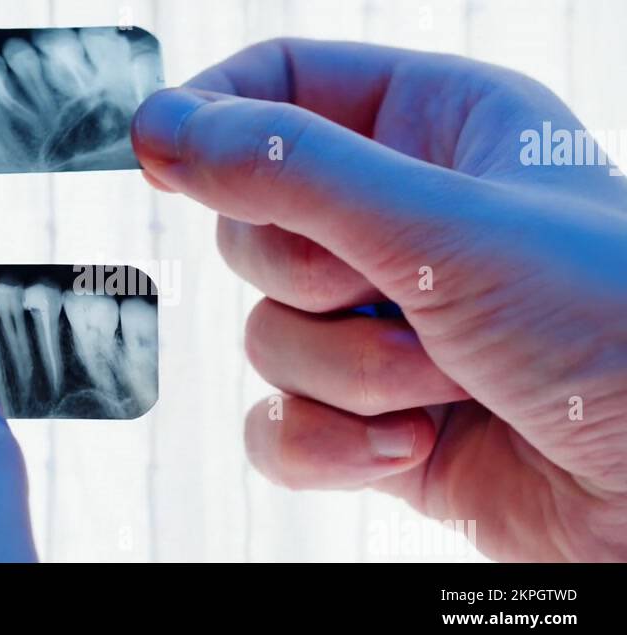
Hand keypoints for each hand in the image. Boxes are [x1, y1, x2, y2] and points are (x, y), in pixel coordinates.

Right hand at [132, 39, 626, 561]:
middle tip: (399, 294)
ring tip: (446, 383)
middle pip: (255, 224)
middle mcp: (400, 221)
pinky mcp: (370, 415)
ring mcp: (381, 323)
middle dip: (315, 282)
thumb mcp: (444, 226)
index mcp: (432, 129)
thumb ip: (291, 170)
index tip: (158, 150)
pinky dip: (329, 446)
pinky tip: (407, 447)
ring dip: (347, 374)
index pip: (283, 82)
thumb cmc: (613, 327)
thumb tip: (161, 128)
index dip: (214, 111)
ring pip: (265, 336)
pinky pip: (277, 424)